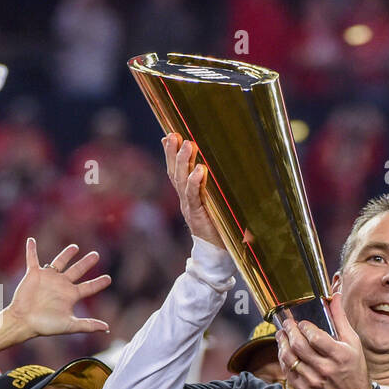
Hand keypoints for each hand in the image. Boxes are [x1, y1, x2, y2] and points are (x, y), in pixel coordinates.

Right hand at [1, 238, 110, 341]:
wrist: (25, 322)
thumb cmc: (46, 325)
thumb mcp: (70, 325)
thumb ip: (88, 324)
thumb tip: (107, 328)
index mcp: (71, 295)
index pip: (89, 287)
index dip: (99, 283)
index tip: (108, 278)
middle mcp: (61, 285)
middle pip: (77, 270)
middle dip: (86, 262)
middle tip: (96, 254)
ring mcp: (48, 278)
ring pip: (59, 262)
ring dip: (67, 254)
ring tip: (75, 247)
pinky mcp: (33, 274)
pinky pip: (32, 259)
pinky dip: (31, 250)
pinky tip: (31, 240)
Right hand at [163, 133, 223, 248]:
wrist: (217, 254)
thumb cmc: (218, 226)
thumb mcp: (213, 202)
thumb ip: (209, 187)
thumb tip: (210, 168)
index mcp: (188, 196)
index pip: (176, 171)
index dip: (170, 154)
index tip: (169, 135)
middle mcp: (185, 200)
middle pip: (175, 172)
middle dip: (173, 153)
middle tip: (174, 135)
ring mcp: (190, 207)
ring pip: (181, 181)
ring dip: (183, 162)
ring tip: (187, 145)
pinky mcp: (197, 216)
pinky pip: (193, 197)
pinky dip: (194, 183)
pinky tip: (199, 171)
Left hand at [276, 296, 370, 388]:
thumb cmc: (354, 366)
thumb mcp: (353, 341)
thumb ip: (340, 318)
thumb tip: (335, 295)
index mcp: (339, 355)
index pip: (315, 337)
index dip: (305, 327)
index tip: (302, 323)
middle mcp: (325, 368)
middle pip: (298, 346)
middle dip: (289, 331)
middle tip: (287, 324)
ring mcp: (313, 380)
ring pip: (289, 358)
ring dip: (282, 344)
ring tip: (281, 335)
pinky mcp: (304, 388)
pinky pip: (287, 371)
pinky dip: (283, 359)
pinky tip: (284, 351)